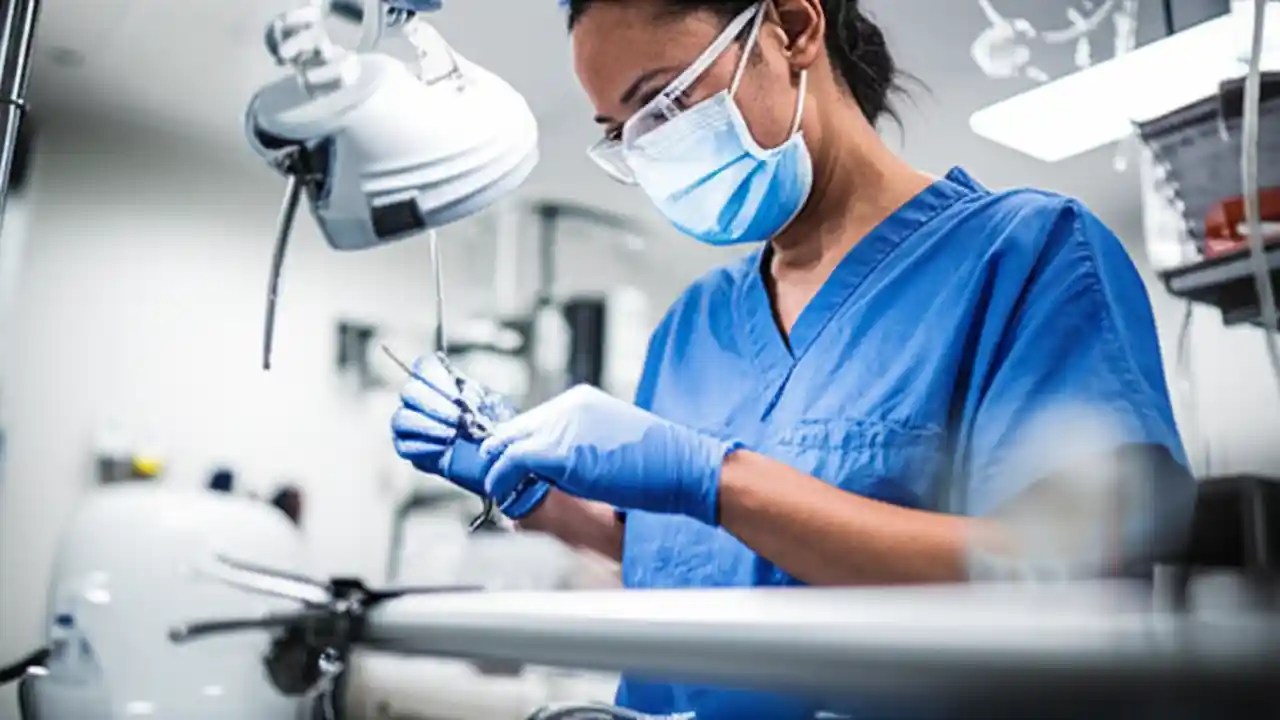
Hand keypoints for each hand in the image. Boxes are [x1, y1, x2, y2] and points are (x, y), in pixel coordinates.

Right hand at [390, 354, 549, 517]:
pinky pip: (404, 446)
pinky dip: (423, 447)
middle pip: (410, 393)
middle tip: (458, 419)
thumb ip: (475, 396)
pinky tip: (444, 449)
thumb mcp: (493, 406)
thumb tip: (461, 395)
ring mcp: (410, 423)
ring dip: (428, 427)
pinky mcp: (409, 448)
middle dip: (434, 406)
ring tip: (452, 435)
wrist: (497, 458)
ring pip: (402, 419)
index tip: (457, 394)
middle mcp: (419, 398)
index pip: (423, 367)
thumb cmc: (495, 424)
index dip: (435, 378)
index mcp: (439, 379)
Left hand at [480, 385, 740, 525]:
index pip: (532, 421)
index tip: (505, 468)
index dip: (515, 446)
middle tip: (495, 481)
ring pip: (506, 445)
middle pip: (514, 429)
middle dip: (500, 457)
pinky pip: (512, 463)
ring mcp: (561, 426)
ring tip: (500, 492)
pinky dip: (501, 481)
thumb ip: (579, 448)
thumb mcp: (611, 445)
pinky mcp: (557, 451)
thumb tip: (549, 472)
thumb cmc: (657, 464)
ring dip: (499, 472)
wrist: (683, 467)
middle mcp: (567, 406)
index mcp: (581, 401)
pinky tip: (503, 496)